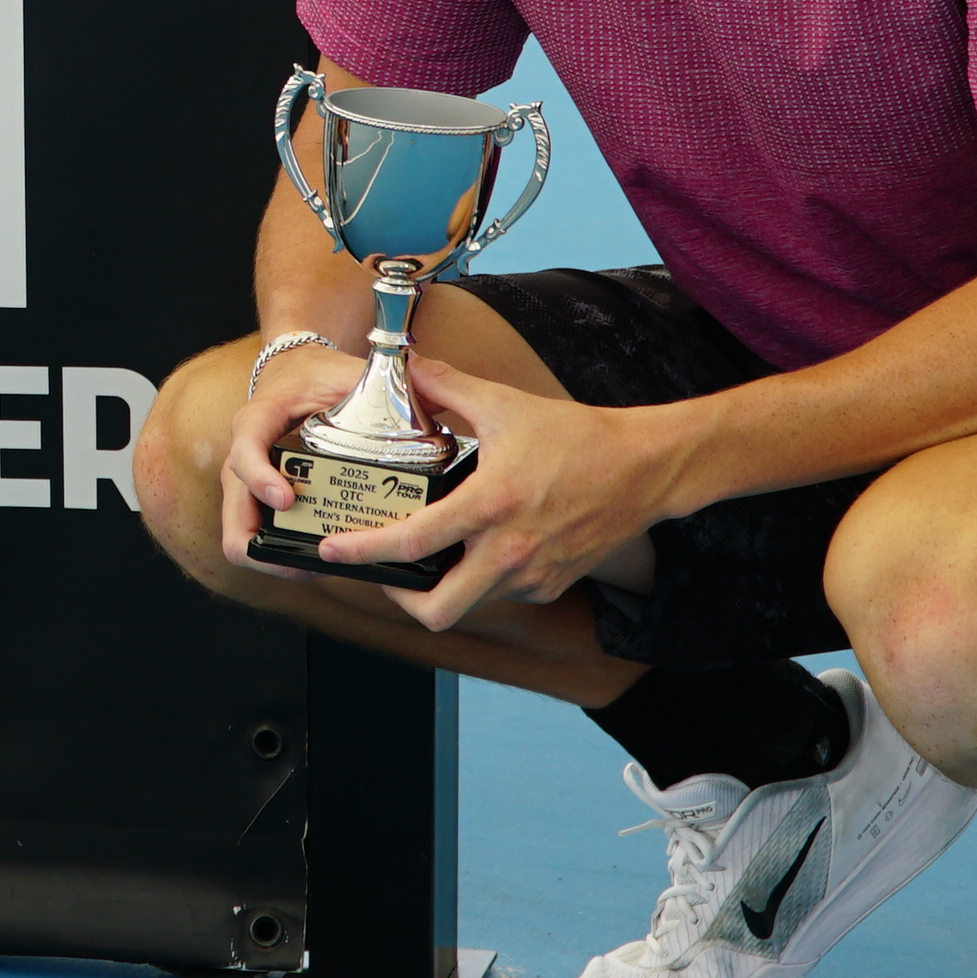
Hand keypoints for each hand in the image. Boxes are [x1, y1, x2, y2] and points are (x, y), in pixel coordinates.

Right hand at [217, 332, 374, 564]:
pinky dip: (282, 552)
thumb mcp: (346, 373)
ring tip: (320, 563)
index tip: (289, 499)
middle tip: (311, 556)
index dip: (261, 480)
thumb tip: (440, 397)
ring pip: (241, 538)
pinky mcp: (257, 499)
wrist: (294, 370)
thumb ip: (387, 385)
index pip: (244, 453)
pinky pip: (259, 537)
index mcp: (258, 420)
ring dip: (275, 558)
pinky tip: (320, 554)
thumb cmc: (317, 375)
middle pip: (234, 518)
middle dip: (265, 547)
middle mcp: (244, 456)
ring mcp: (247, 483)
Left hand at [311, 350, 676, 630]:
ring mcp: (532, 575)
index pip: (414, 543)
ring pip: (467, 604)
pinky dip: (477, 580)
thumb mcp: (504, 404)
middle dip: (398, 598)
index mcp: (491, 506)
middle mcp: (509, 552)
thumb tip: (406, 366)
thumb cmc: (576, 437)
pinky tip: (473, 549)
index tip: (334, 551)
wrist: (642, 469)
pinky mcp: (549, 586)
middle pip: (436, 611)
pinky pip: (498, 595)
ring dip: (440, 586)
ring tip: (423, 555)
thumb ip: (446, 385)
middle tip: (381, 570)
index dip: (365, 552)